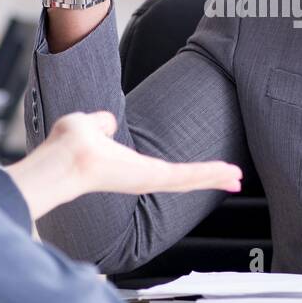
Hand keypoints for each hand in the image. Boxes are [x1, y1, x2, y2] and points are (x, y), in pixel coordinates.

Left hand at [3, 111, 241, 221]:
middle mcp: (142, 178)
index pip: (164, 171)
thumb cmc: (67, 146)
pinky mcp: (154, 178)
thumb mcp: (90, 127)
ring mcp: (150, 180)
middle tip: (233, 181)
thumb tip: (107, 122)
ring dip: (215, 177)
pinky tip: (230, 176)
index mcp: (130, 167)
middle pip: (184, 180)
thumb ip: (102, 124)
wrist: (63, 157)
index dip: (184, 171)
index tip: (204, 171)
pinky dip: (211, 175)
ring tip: (238, 178)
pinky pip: (188, 176)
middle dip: (209, 179)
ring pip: (190, 180)